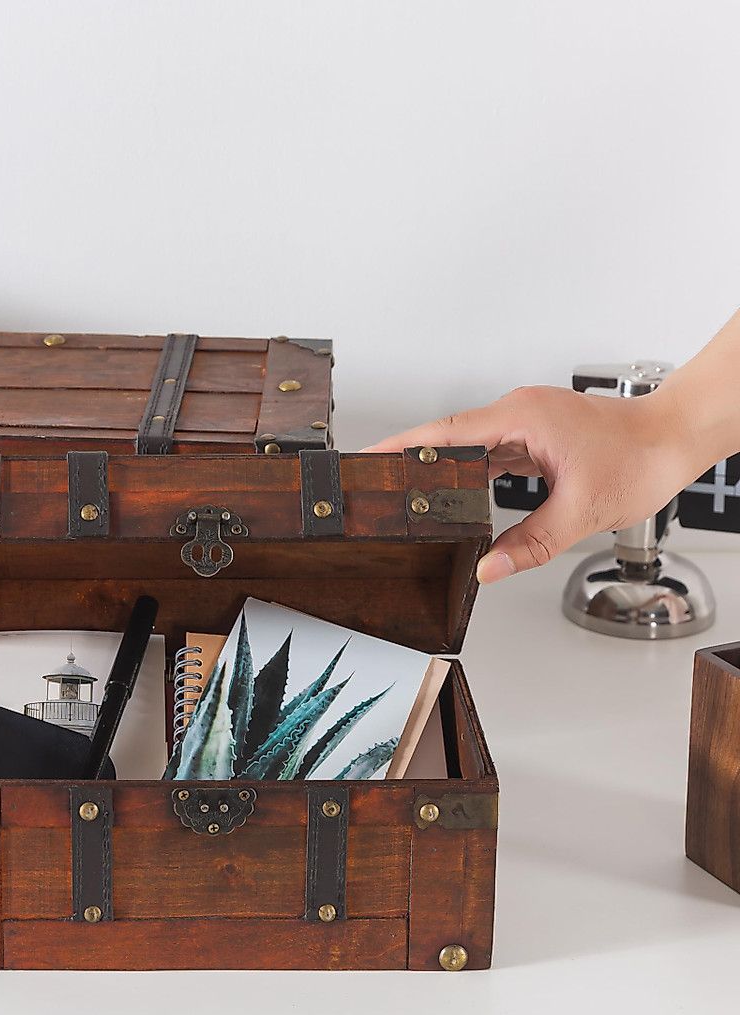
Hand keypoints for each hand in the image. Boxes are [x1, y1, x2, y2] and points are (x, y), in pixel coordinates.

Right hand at [362, 385, 700, 583]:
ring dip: (443, 467)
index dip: (403, 445)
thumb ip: (530, 543)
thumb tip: (490, 568)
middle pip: (449, 435)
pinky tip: (458, 493)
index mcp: (522, 417)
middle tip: (380, 483)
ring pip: (470, 445)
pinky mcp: (537, 435)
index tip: (371, 457)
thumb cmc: (642, 457)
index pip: (446, 431)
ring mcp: (528, 423)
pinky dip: (472, 471)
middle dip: (413, 459)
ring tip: (410, 492)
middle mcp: (520, 413)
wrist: (677, 438)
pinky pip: (491, 451)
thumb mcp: (582, 510)